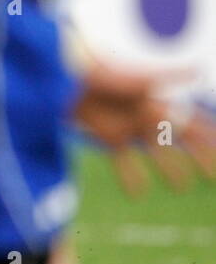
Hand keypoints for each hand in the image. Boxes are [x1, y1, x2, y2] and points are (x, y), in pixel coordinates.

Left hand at [74, 60, 215, 195]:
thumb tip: (199, 69)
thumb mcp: (136, 79)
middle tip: (212, 178)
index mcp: (156, 103)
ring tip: (180, 188)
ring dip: (169, 168)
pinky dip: (131, 176)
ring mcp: (127, 127)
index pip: (190, 122)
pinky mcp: (107, 135)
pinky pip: (122, 160)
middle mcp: (145, 116)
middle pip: (178, 140)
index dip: (208, 138)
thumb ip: (168, 76)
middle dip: (197, 157)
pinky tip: (137, 195)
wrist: (63, 80)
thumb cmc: (100, 75)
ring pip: (154, 152)